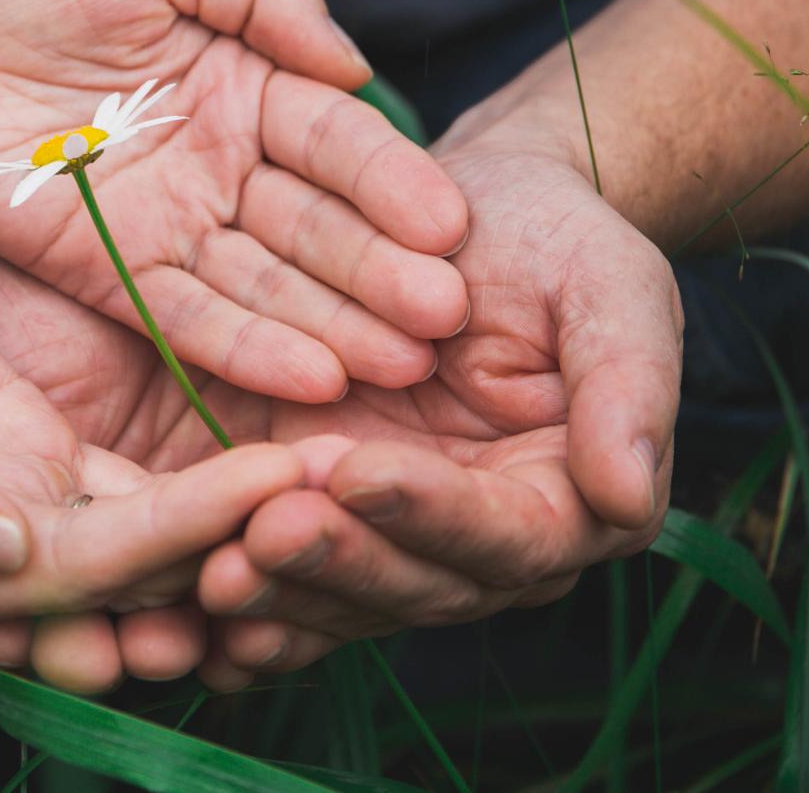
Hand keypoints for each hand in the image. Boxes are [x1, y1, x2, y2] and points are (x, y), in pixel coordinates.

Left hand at [0, 0, 470, 402]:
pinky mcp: (92, 272)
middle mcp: (213, 159)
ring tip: (399, 364)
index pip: (336, 141)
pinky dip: (243, 349)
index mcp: (241, 77)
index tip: (450, 231)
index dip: (391, 186)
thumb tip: (354, 69)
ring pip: (261, 285)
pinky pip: (178, 318)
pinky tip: (311, 379)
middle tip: (446, 321)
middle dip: (380, 272)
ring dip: (331, 326)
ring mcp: (157, 221)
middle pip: (313, 226)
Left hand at [0, 130, 680, 688]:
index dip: (429, 512)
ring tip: (207, 570)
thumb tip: (629, 497)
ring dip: (275, 590)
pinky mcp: (317, 513)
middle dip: (336, 562)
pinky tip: (178, 591)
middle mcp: (474, 545)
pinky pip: (279, 570)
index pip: (502, 536)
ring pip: (337, 595)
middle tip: (259, 535)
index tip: (357, 471)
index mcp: (559, 505)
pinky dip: (237, 586)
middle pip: (411, 583)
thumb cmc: (555, 239)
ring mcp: (389, 538)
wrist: (462, 213)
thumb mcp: (611, 286)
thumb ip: (630, 387)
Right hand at [0, 187, 307, 635]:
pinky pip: (131, 476)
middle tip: (351, 495)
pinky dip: (202, 472)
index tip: (279, 492)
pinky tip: (282, 437)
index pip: (78, 579)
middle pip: (132, 589)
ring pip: (147, 540)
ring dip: (237, 521)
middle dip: (236, 560)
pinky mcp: (26, 440)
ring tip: (346, 464)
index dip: (181, 546)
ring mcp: (9, 500)